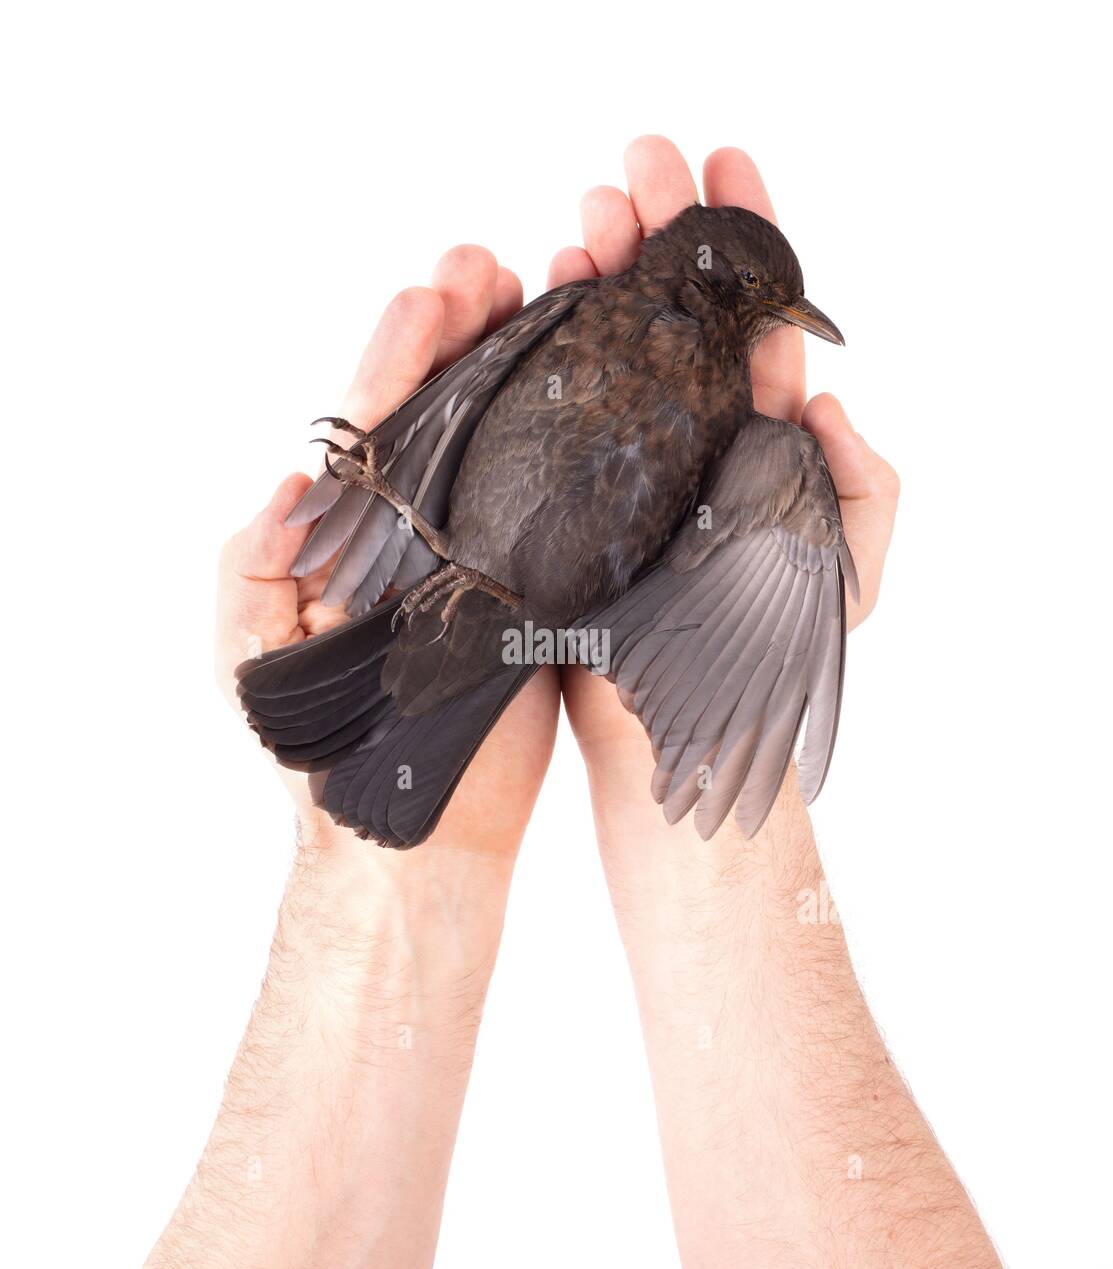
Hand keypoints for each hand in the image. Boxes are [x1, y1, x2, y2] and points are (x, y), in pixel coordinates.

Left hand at [216, 249, 560, 861]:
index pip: (376, 423)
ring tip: (560, 299)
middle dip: (468, 332)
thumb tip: (289, 484)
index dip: (400, 353)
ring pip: (506, 442)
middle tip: (500, 269)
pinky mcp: (540, 593)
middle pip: (445, 411)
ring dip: (527, 367)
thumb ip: (255, 568)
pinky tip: (608, 395)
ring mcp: (484, 556)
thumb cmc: (328, 753)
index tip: (434, 294)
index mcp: (353, 534)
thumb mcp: (256, 660)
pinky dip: (578, 442)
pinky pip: (558, 504)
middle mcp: (420, 531)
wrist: (416, 835)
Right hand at [557, 136, 899, 843]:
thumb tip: (823, 399)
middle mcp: (688, 433)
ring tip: (586, 217)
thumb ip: (863, 488)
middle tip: (640, 166)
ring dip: (601, 266)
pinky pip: (554, 395)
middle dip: (661, 228)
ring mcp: (623, 455)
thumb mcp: (843, 577)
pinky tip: (542, 287)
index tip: (726, 168)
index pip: (753, 319)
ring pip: (611, 338)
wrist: (670, 728)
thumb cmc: (758, 660)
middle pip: (677, 308)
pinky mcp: (563, 486)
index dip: (745, 240)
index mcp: (756, 438)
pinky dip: (549, 335)